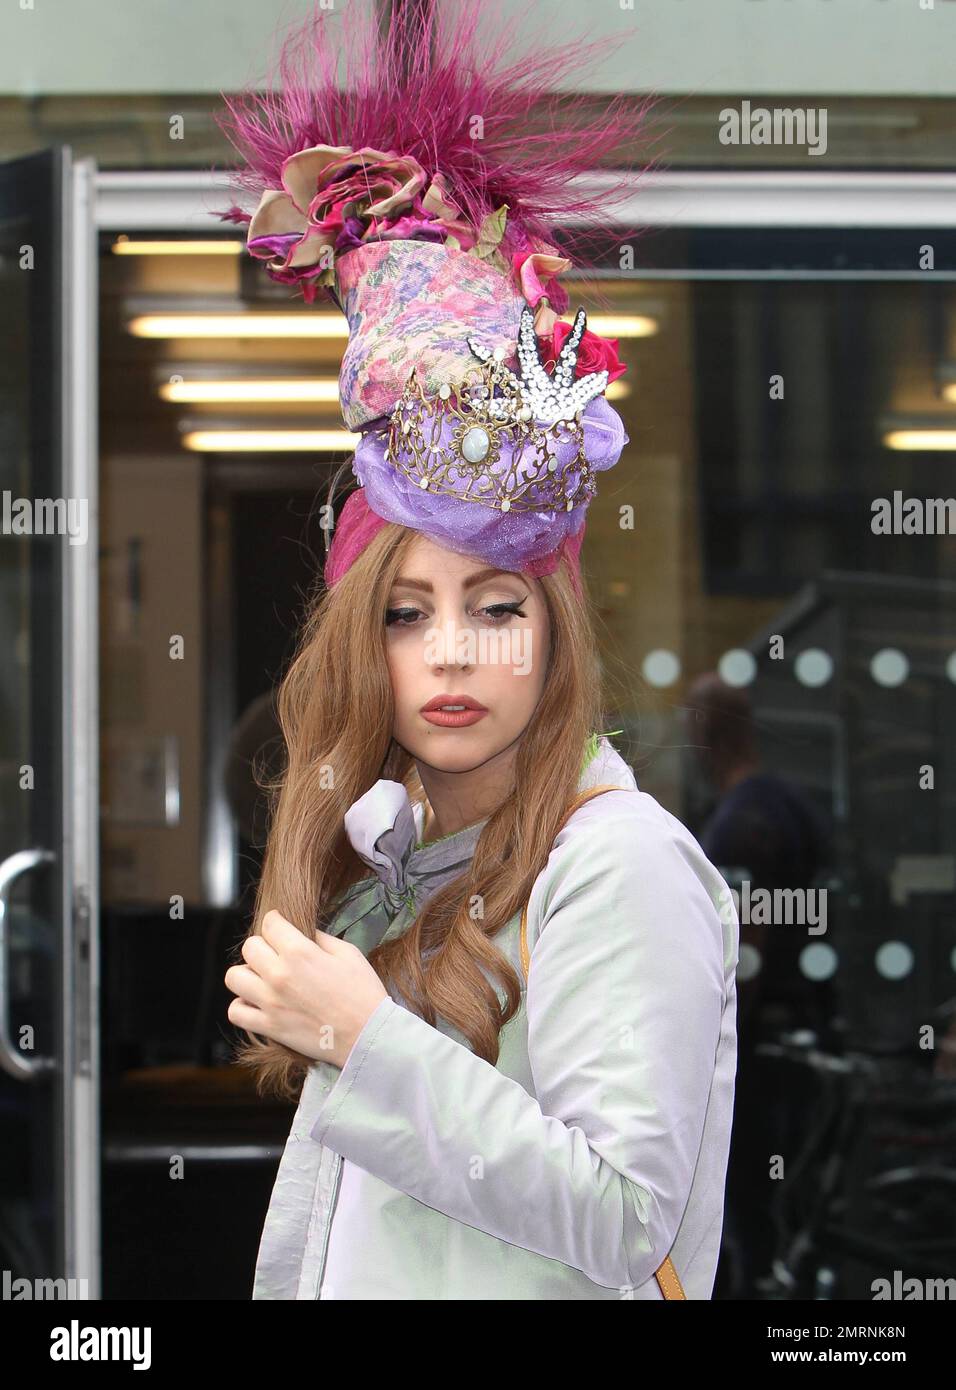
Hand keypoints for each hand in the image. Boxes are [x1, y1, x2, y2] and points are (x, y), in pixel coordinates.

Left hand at [224, 909, 388, 1067]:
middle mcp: (279, 974)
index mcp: (300, 952)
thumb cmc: (363, 993)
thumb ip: (320, 938)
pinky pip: (235, 1012)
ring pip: (234, 977)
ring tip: (263, 978)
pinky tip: (258, 1002)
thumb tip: (303, 933)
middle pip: (249, 947)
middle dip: (263, 946)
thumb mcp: (348, 953)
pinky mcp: (269, 1026)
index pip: (270, 923)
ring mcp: (270, 1002)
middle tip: (277, 955)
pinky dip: (242, 1006)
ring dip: (247, 974)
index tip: (282, 928)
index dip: (277, 922)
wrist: (368, 1035)